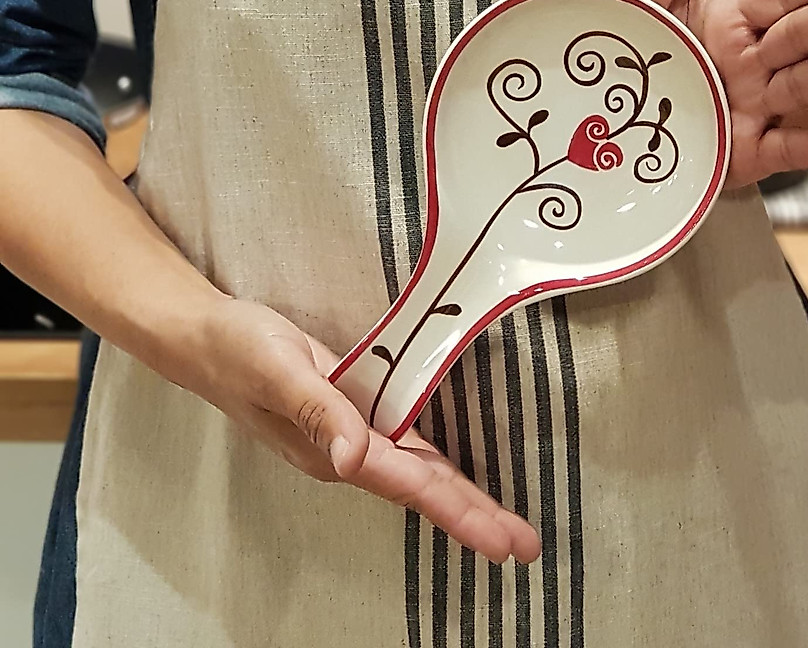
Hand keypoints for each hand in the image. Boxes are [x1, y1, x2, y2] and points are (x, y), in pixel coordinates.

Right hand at [170, 296, 539, 563]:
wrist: (205, 339)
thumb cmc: (239, 351)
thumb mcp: (278, 371)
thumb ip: (318, 411)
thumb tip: (351, 459)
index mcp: (335, 450)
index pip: (411, 484)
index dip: (460, 510)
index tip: (502, 539)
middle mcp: (347, 453)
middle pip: (423, 491)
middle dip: (474, 518)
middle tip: (524, 546)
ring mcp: (351, 438)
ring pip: (418, 475)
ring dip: (462, 499)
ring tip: (503, 524)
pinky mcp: (352, 415)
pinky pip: (405, 451)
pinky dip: (437, 470)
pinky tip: (457, 481)